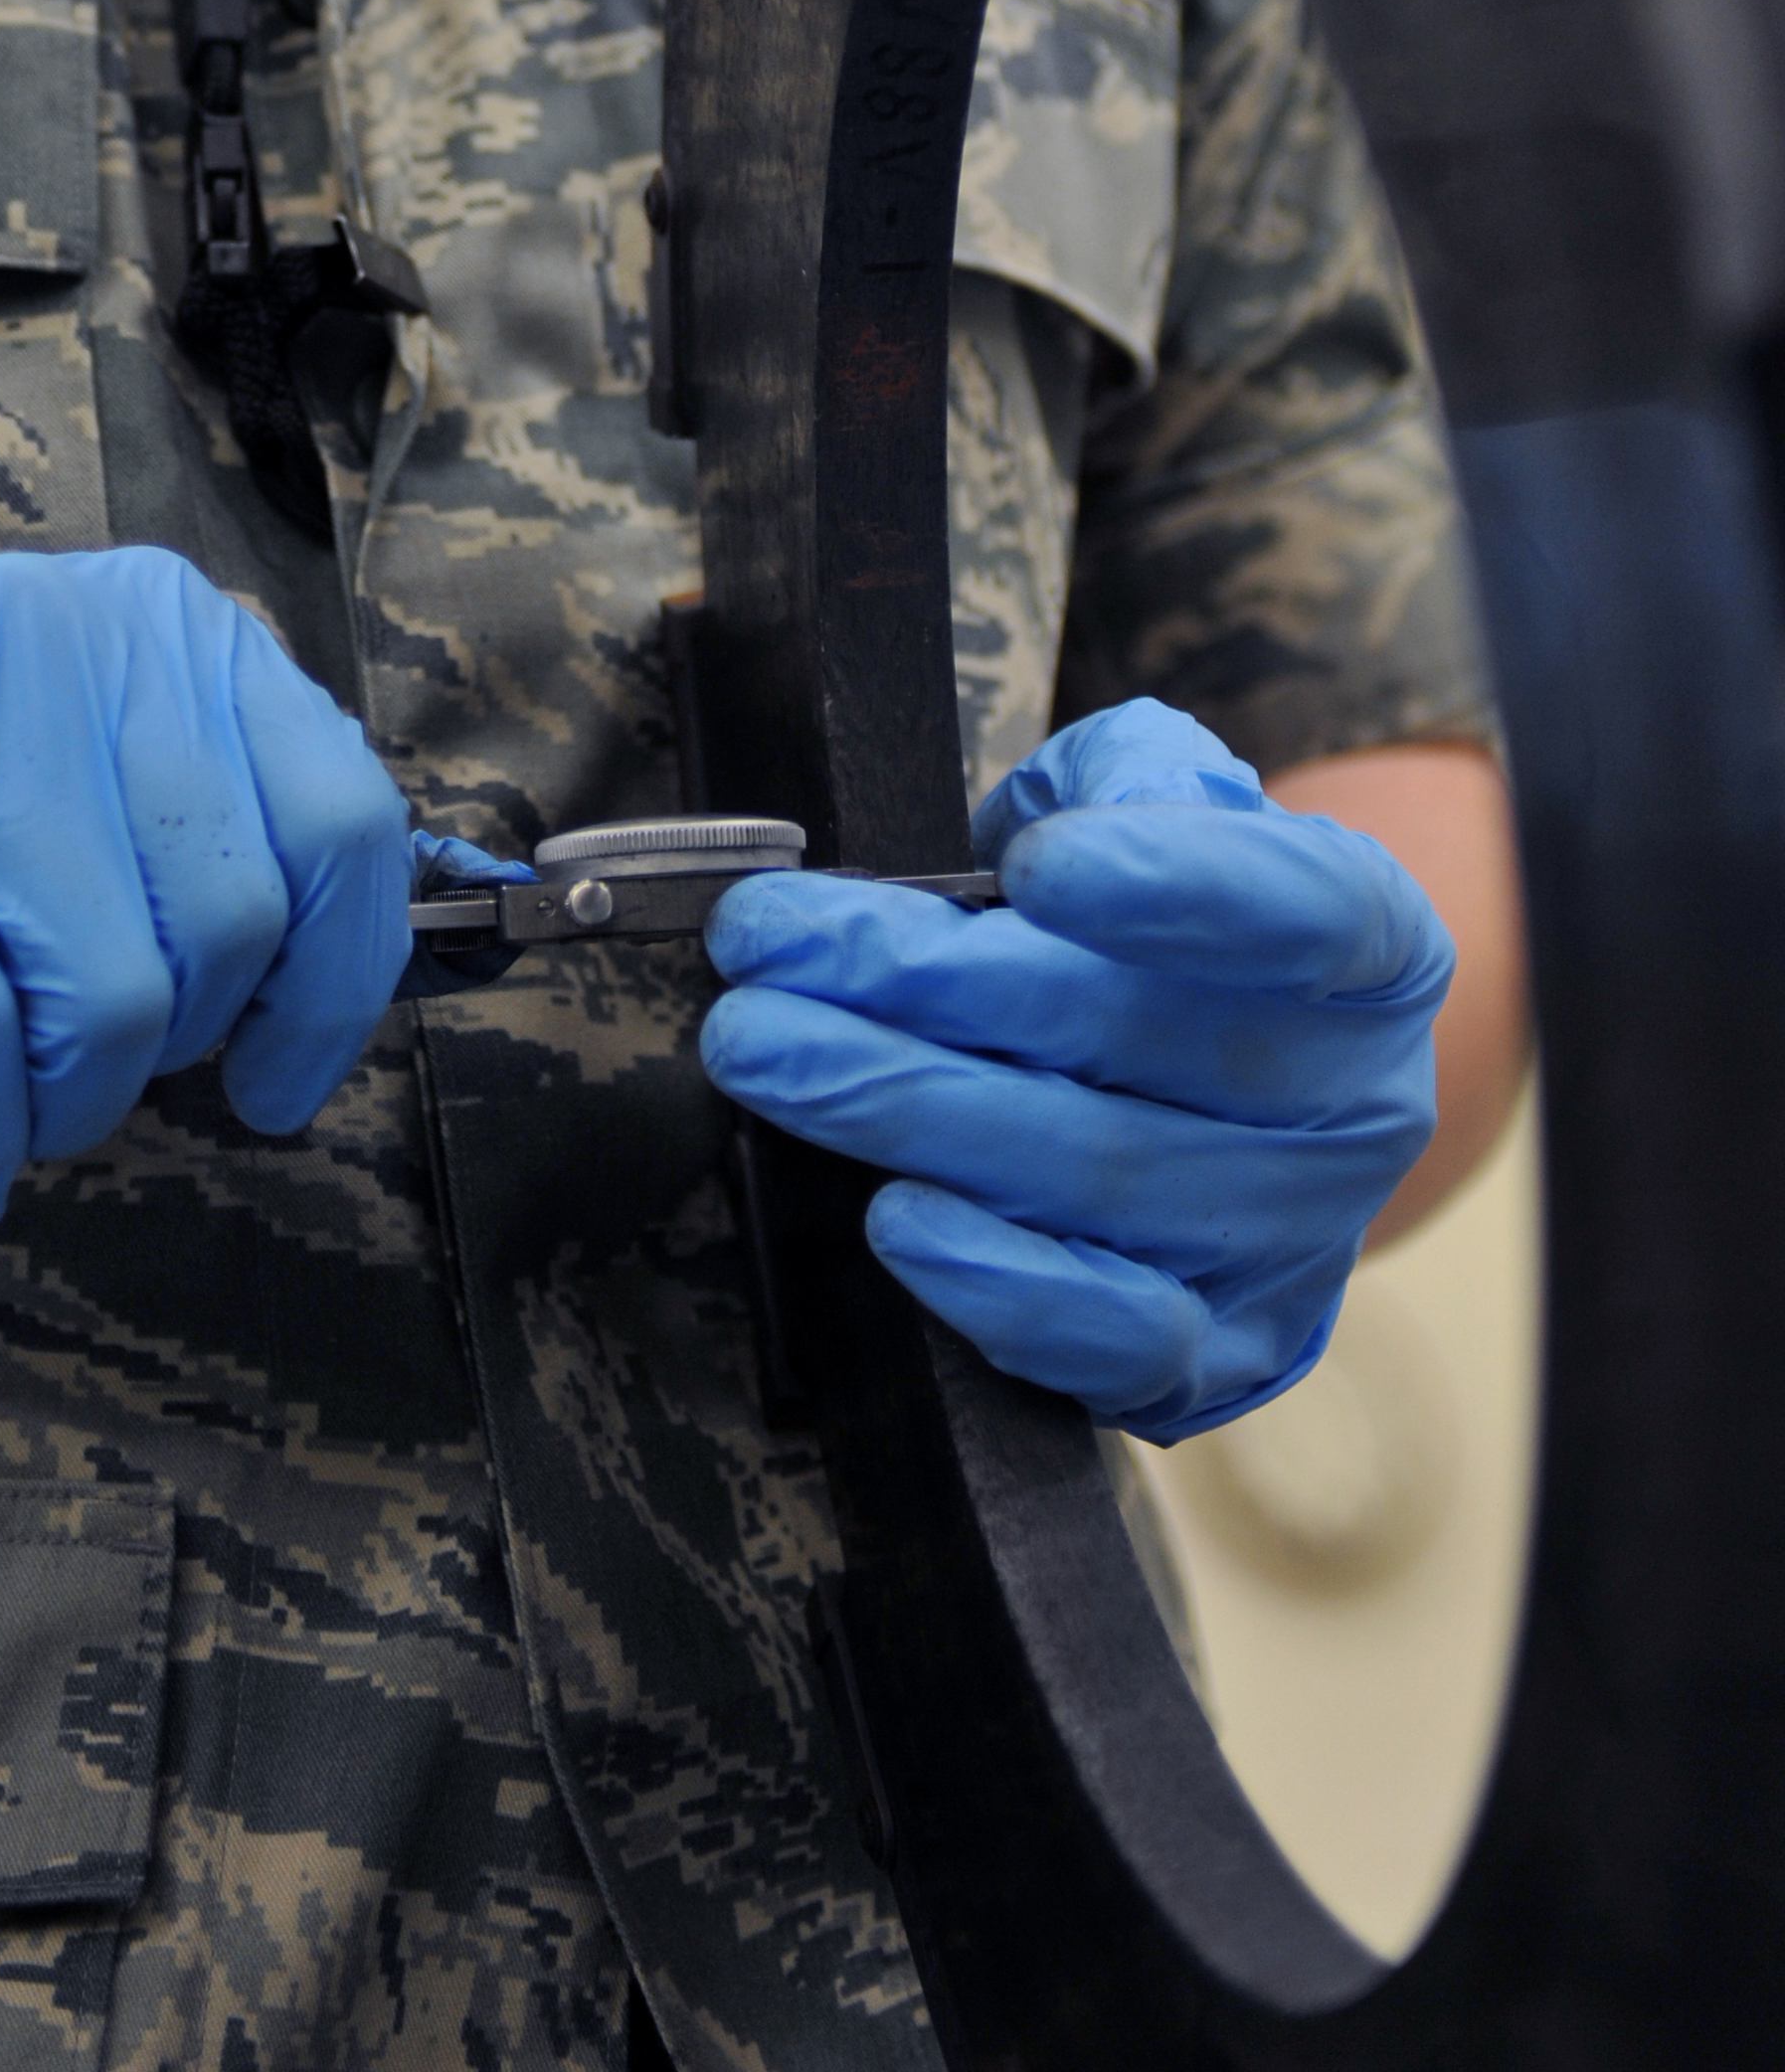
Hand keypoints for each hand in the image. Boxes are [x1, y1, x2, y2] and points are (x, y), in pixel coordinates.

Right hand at [0, 549, 410, 1230]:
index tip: (285, 1075)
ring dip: (66, 1102)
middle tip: (83, 1068)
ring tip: (7, 1103)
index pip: (340, 814)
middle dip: (172, 1046)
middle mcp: (72, 638)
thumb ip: (200, 828)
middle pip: (230, 922)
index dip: (338, 979)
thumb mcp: (64, 764)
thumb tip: (344, 979)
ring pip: (113, 994)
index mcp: (157, 621)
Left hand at [698, 700, 1451, 1438]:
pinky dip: (998, 1285)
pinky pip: (1114, 1339)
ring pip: (1092, 1180)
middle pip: (1132, 1042)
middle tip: (764, 944)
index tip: (1029, 867)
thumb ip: (1125, 779)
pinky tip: (895, 1221)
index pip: (1295, 905)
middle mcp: (1358, 1101)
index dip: (1170, 885)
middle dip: (920, 985)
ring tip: (764, 1053)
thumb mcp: (1161, 809)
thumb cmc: (1169, 932)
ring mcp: (1297, 1241)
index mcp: (1370, 942)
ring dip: (902, 1113)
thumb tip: (1060, 826)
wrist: (1249, 1094)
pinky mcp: (1226, 1354)